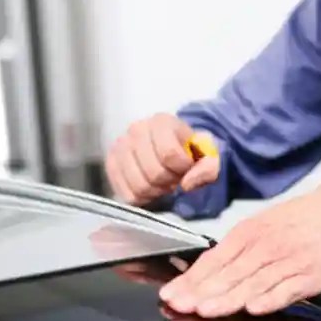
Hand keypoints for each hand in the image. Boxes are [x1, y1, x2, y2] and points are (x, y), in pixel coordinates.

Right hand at [105, 113, 219, 206]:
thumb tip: (188, 183)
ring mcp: (120, 147)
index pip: (169, 154)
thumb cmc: (189, 152)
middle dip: (169, 182)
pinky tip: (148, 187)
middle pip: (154, 173)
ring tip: (161, 182)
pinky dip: (141, 197)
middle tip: (174, 178)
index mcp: (162, 122)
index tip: (186, 167)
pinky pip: (125, 193)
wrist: (171, 149)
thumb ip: (209, 167)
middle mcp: (136, 130)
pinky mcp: (111, 163)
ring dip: (155, 191)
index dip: (182, 168)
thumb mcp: (208, 156)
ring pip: (139, 186)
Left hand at [158, 169, 320, 317]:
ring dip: (228, 299)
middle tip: (177, 306)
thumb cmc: (294, 222)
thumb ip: (232, 250)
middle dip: (200, 293)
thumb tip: (200, 272)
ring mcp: (288, 261)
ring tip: (205, 312)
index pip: (213, 260)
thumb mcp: (257, 227)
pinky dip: (270, 298)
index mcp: (248, 233)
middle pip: (228, 274)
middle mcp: (265, 246)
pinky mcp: (310, 275)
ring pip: (253, 283)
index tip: (169, 294)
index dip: (191, 280)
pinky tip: (254, 308)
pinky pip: (287, 289)